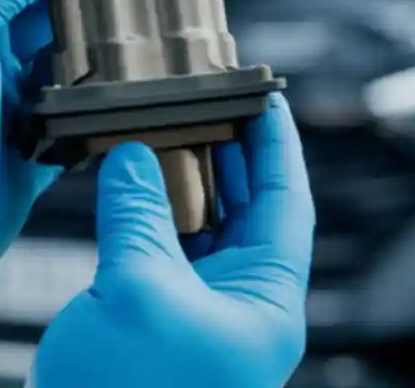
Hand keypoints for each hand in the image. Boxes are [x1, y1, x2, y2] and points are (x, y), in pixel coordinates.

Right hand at [31, 93, 314, 387]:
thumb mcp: (137, 293)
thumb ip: (138, 215)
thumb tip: (136, 155)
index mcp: (264, 303)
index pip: (287, 204)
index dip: (279, 145)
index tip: (267, 94)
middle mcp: (239, 306)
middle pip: (246, 209)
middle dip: (227, 150)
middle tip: (206, 95)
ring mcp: (197, 315)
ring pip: (200, 228)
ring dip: (181, 177)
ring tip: (163, 122)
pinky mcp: (154, 321)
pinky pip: (162, 250)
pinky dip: (147, 211)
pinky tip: (127, 178)